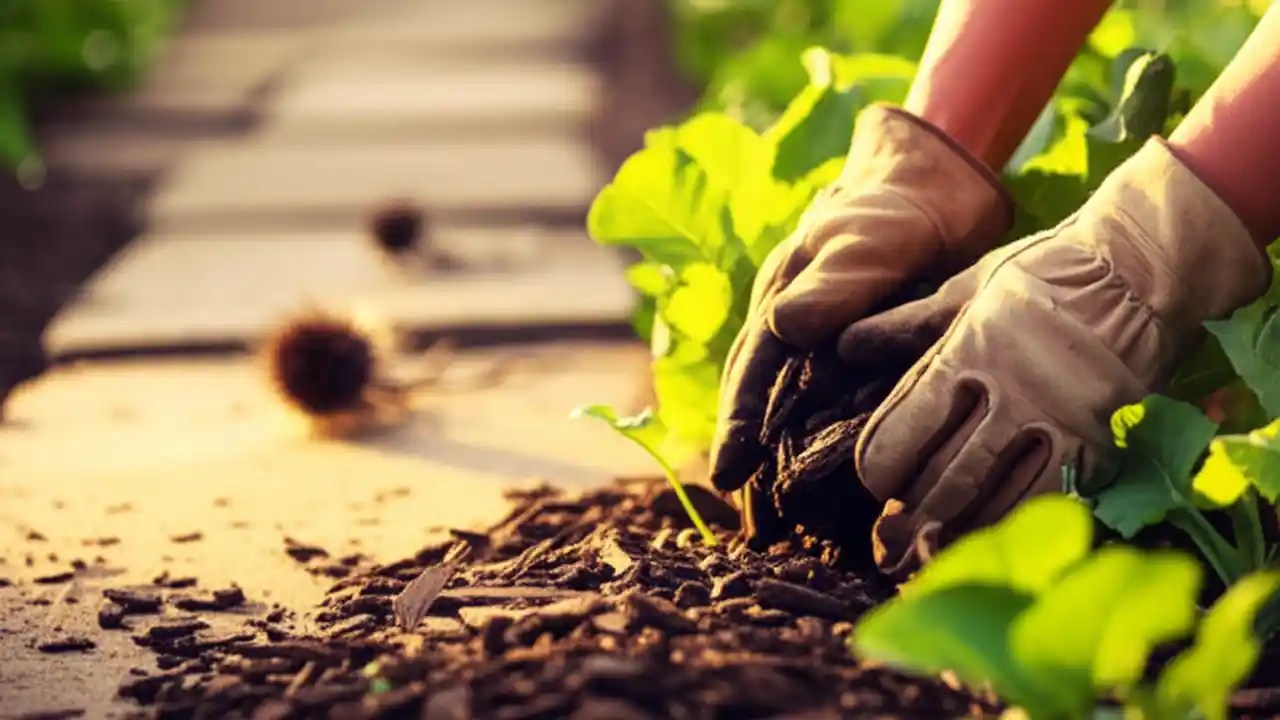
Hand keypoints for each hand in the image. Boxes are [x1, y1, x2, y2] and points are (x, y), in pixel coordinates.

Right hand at [707, 105, 1012, 515]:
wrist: (936, 197)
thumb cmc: (894, 214)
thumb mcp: (865, 242)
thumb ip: (833, 284)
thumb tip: (786, 328)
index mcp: (778, 306)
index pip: (750, 374)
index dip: (737, 426)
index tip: (728, 476)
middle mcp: (793, 338)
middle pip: (763, 409)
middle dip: (757, 466)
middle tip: (756, 530)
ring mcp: (825, 356)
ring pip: (798, 420)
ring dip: (792, 470)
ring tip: (791, 528)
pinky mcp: (861, 370)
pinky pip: (838, 419)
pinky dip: (833, 455)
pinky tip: (843, 497)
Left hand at [839, 138, 1271, 575]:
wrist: (1145, 267)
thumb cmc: (1048, 270)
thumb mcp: (968, 287)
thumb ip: (909, 325)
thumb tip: (845, 345)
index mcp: (968, 351)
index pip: (904, 429)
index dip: (880, 465)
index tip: (875, 480)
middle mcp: (1008, 391)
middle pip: (942, 474)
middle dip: (909, 511)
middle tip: (889, 535)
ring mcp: (1056, 420)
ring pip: (989, 496)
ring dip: (953, 527)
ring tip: (926, 545)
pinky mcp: (1099, 442)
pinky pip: (1044, 497)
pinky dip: (1009, 522)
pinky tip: (986, 534)